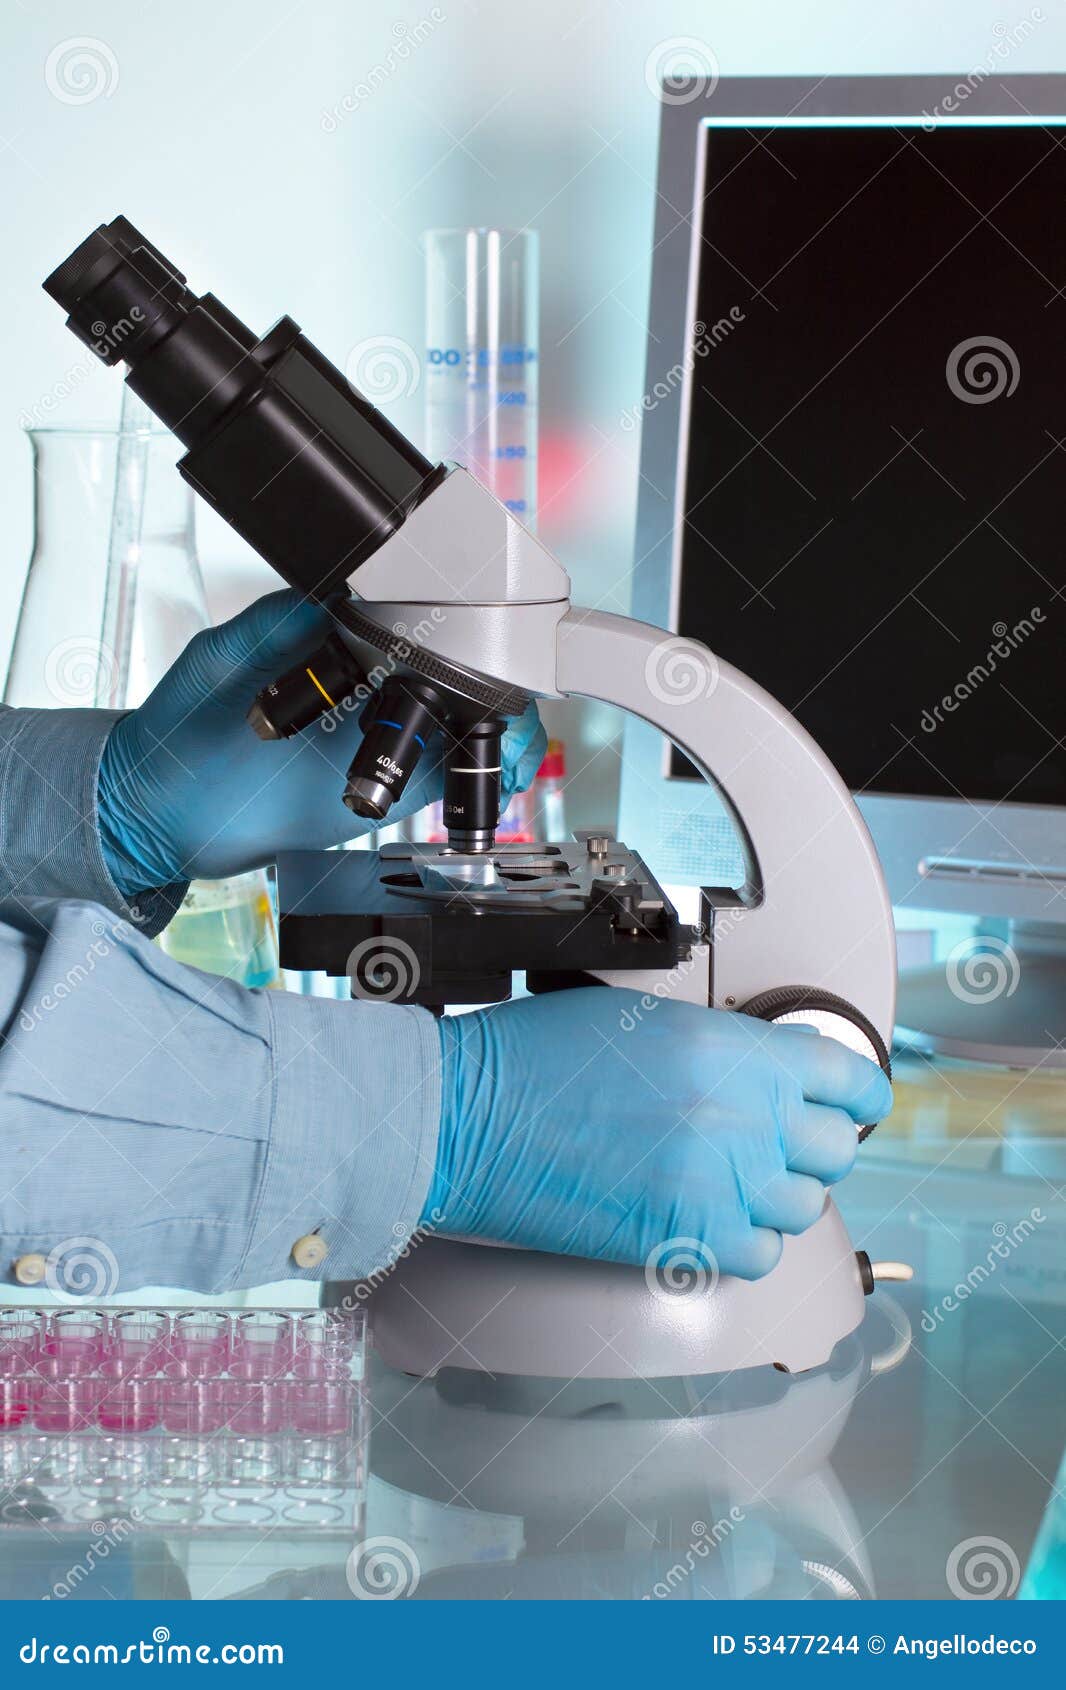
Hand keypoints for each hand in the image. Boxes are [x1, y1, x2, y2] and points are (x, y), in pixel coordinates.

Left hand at [97, 590, 546, 893]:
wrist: (161, 813)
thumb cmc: (180, 728)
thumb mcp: (220, 656)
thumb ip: (275, 623)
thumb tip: (337, 594)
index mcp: (340, 639)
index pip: (418, 615)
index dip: (465, 619)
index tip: (489, 624)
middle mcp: (373, 685)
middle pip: (461, 670)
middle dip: (502, 678)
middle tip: (512, 695)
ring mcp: (384, 737)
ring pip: (468, 724)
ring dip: (503, 729)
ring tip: (514, 744)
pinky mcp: (390, 790)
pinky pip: (452, 780)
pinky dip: (485, 778)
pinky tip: (502, 778)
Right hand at [425, 988, 891, 1279]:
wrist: (473, 1118)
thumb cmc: (536, 1060)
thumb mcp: (645, 1017)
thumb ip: (724, 1046)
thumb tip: (767, 1068)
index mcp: (736, 1050)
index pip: (849, 1078)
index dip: (856, 1094)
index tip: (851, 1103)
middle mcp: (743, 1117)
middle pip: (836, 1148)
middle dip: (810, 1142)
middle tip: (776, 1139)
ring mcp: (721, 1184)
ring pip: (802, 1205)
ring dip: (775, 1192)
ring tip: (731, 1178)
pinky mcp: (688, 1240)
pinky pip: (760, 1255)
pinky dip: (744, 1240)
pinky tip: (709, 1215)